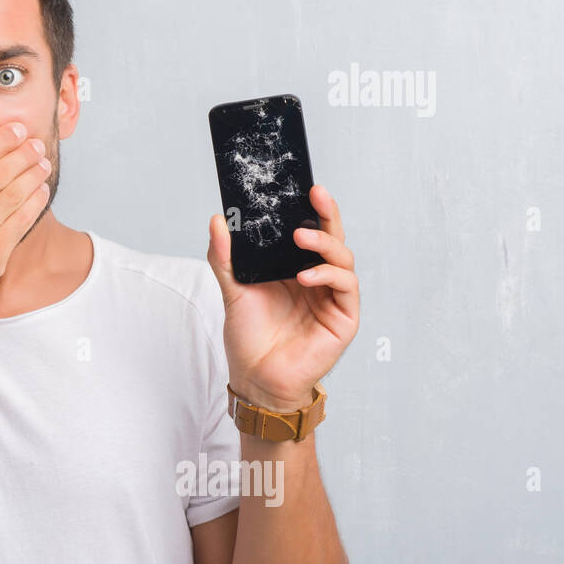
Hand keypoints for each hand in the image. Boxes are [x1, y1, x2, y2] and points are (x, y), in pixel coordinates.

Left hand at [205, 184, 359, 411]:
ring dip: (324, 243)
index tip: (304, 185)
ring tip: (300, 237)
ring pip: (343, 258)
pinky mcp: (344, 318)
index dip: (311, 209)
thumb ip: (225, 257)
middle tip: (315, 194)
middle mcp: (318, 279)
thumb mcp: (233, 290)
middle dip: (327, 214)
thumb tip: (217, 220)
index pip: (309, 231)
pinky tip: (305, 275)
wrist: (256, 378)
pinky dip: (328, 275)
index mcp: (295, 268)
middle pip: (332, 238)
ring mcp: (333, 298)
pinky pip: (346, 286)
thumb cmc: (249, 337)